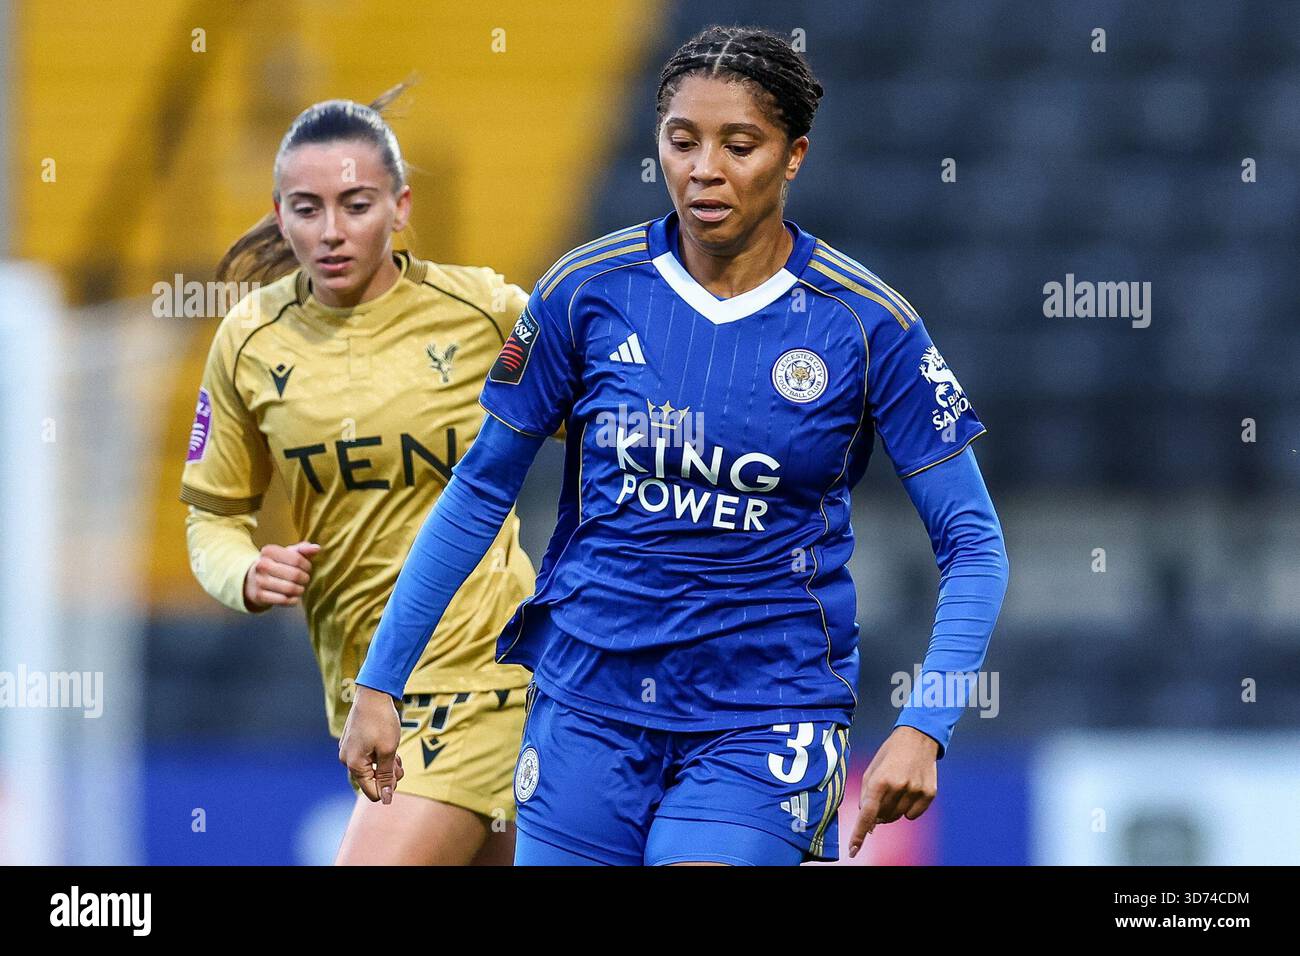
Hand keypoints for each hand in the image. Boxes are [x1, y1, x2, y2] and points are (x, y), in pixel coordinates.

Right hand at [243, 541, 320, 609]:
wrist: (254, 580)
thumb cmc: (278, 564)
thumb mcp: (289, 553)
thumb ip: (304, 549)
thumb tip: (317, 548)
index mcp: (269, 551)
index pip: (297, 559)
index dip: (307, 565)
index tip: (307, 568)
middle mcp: (261, 565)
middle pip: (295, 575)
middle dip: (305, 578)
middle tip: (305, 579)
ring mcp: (259, 581)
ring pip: (290, 589)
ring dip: (300, 590)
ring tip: (300, 588)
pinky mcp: (259, 596)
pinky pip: (284, 600)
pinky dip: (293, 600)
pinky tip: (294, 596)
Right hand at [338, 685, 403, 803]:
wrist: (373, 694)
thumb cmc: (382, 722)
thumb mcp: (389, 750)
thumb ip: (387, 776)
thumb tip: (386, 800)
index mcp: (354, 765)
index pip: (372, 792)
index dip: (388, 786)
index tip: (397, 770)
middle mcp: (346, 760)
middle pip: (371, 781)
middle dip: (388, 774)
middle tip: (397, 759)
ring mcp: (347, 750)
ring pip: (370, 769)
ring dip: (385, 764)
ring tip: (393, 750)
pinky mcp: (351, 742)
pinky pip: (366, 757)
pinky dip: (379, 755)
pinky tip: (387, 743)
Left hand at [848, 726, 938, 857]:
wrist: (918, 739)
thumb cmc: (890, 754)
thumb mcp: (872, 770)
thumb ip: (867, 797)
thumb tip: (869, 825)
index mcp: (880, 780)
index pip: (867, 814)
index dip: (859, 834)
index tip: (853, 851)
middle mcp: (898, 787)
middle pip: (883, 818)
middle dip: (878, 812)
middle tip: (883, 795)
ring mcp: (915, 791)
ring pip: (898, 818)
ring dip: (893, 811)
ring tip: (896, 790)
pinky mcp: (929, 794)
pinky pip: (913, 815)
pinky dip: (909, 809)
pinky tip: (909, 792)